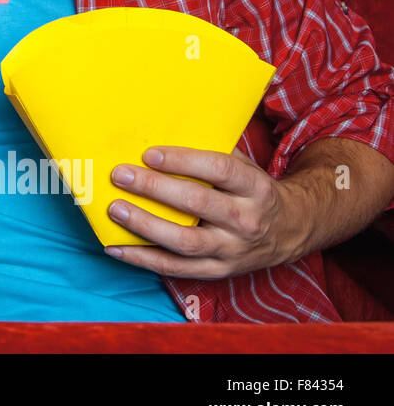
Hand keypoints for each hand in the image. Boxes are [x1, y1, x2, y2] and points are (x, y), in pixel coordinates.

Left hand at [103, 146, 307, 278]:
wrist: (290, 230)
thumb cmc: (252, 191)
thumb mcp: (245, 167)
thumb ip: (211, 153)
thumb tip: (160, 133)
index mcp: (255, 188)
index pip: (218, 170)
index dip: (183, 161)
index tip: (149, 154)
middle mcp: (246, 220)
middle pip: (197, 203)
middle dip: (154, 188)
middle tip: (121, 175)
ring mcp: (232, 250)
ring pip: (184, 241)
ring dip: (144, 225)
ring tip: (115, 208)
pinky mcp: (218, 271)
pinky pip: (175, 268)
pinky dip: (142, 258)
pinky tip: (115, 246)